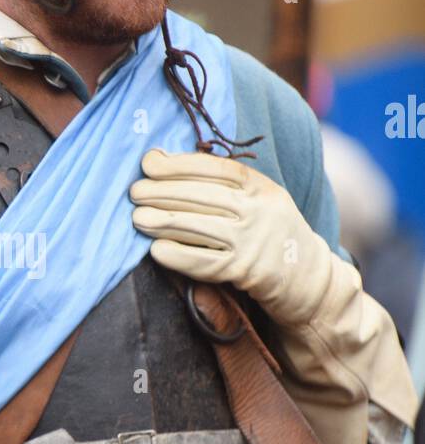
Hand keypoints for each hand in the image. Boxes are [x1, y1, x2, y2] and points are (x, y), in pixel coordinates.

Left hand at [130, 148, 417, 443]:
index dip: (180, 164)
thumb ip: (223, 185)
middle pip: (205, 197)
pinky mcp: (247, 273)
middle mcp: (262, 211)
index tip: (150, 163)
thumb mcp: (260, 200)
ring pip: (201, 227)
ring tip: (137, 218)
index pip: (218, 169)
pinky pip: (206, 263)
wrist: (309, 280)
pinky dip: (179, 256)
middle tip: (134, 192)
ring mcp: (255, 243)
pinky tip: (156, 250)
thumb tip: (164, 163)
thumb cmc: (272, 235)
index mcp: (264, 188)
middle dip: (163, 192)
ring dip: (164, 222)